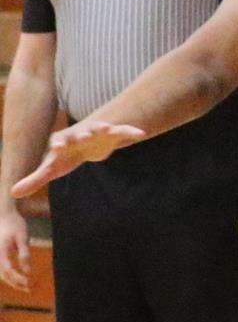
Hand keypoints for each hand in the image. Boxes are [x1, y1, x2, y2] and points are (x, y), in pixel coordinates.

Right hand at [0, 207, 28, 292]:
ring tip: (25, 287)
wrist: (3, 216)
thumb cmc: (14, 225)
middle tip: (28, 289)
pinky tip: (19, 278)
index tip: (28, 282)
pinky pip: (2, 269)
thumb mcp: (23, 237)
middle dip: (15, 283)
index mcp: (1, 251)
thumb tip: (27, 270)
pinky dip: (9, 276)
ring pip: (1, 273)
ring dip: (12, 281)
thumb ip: (24, 253)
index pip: (8, 270)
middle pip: (4, 275)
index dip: (17, 278)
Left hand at [11, 121, 145, 198]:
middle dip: (82, 134)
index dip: (59, 144)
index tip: (57, 146)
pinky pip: (122, 131)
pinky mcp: (112, 134)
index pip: (59, 141)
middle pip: (80, 133)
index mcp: (64, 141)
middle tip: (83, 135)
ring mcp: (97, 132)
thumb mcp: (52, 167)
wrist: (86, 140)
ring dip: (103, 127)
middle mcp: (80, 134)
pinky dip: (130, 131)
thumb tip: (13, 193)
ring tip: (108, 128)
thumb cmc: (66, 155)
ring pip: (100, 128)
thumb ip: (35, 179)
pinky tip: (140, 133)